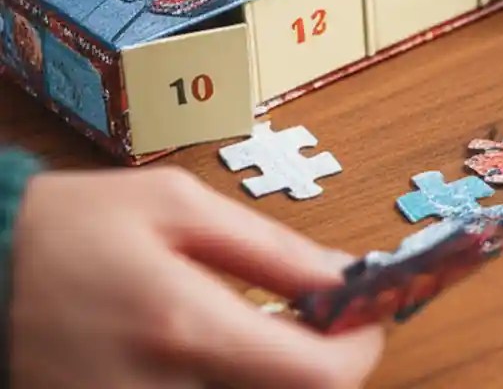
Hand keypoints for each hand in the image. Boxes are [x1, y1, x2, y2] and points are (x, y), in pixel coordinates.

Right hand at [10, 167, 383, 388]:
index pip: (324, 377)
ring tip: (260, 331)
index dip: (362, 347)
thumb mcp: (174, 207)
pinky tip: (219, 354)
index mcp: (188, 328)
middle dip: (321, 364)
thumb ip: (271, 248)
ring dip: (276, 376)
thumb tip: (344, 275)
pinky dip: (233, 384)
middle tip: (314, 320)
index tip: (364, 315)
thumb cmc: (64, 230)